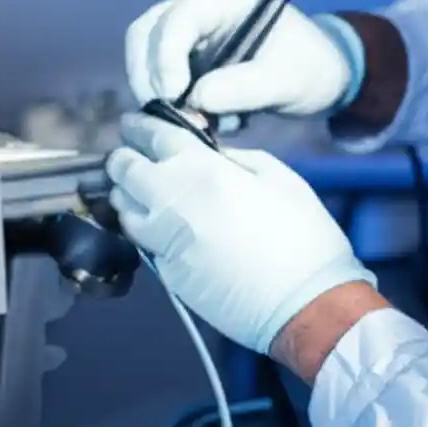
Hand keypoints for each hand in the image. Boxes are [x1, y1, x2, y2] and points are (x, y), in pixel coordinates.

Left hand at [106, 112, 376, 353]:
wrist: (304, 304)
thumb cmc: (303, 236)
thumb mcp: (280, 179)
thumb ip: (239, 158)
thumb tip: (213, 155)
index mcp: (202, 170)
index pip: (152, 136)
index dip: (139, 125)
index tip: (135, 122)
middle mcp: (171, 202)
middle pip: (123, 171)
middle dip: (124, 158)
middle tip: (134, 155)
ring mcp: (164, 242)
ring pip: (123, 209)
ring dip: (128, 195)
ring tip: (144, 191)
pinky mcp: (166, 274)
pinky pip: (143, 242)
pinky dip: (146, 228)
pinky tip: (165, 228)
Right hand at [125, 0, 356, 116]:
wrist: (320, 75)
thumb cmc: (309, 68)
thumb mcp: (286, 81)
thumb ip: (244, 88)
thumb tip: (196, 99)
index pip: (179, 18)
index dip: (167, 58)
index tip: (176, 97)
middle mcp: (199, 1)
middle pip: (148, 31)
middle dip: (150, 76)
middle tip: (169, 115)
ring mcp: (188, 25)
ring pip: (145, 51)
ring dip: (154, 88)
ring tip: (184, 120)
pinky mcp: (185, 50)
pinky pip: (157, 70)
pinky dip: (167, 96)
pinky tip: (195, 117)